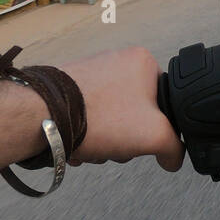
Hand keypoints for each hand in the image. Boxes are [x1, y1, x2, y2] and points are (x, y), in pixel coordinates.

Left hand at [61, 47, 184, 171]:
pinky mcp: (70, 88)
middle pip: (137, 113)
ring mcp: (91, 72)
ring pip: (113, 118)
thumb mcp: (155, 135)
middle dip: (126, 138)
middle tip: (115, 144)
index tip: (141, 138)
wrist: (44, 117)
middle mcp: (117, 60)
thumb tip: (172, 159)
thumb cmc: (100, 117)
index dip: (157, 127)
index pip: (165, 102)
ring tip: (92, 146)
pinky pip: (90, 117)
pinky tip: (78, 144)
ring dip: (106, 141)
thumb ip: (175, 148)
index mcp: (143, 61)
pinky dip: (87, 135)